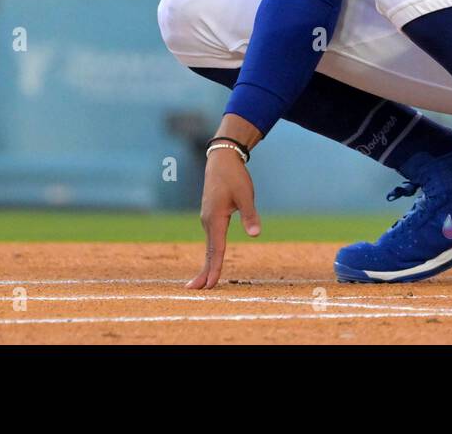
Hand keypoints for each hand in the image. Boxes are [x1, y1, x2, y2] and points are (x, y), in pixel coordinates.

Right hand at [187, 143, 260, 289]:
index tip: (210, 285)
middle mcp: (208, 221)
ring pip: (209, 246)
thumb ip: (250, 215)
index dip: (215, 268)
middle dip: (204, 272)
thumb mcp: (246, 195)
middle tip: (196, 291)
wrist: (221, 160)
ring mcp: (208, 219)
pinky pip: (211, 239)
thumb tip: (255, 234)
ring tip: (202, 282)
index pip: (216, 249)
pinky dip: (210, 252)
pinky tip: (211, 260)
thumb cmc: (234, 177)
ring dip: (206, 264)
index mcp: (215, 218)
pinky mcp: (211, 216)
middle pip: (208, 251)